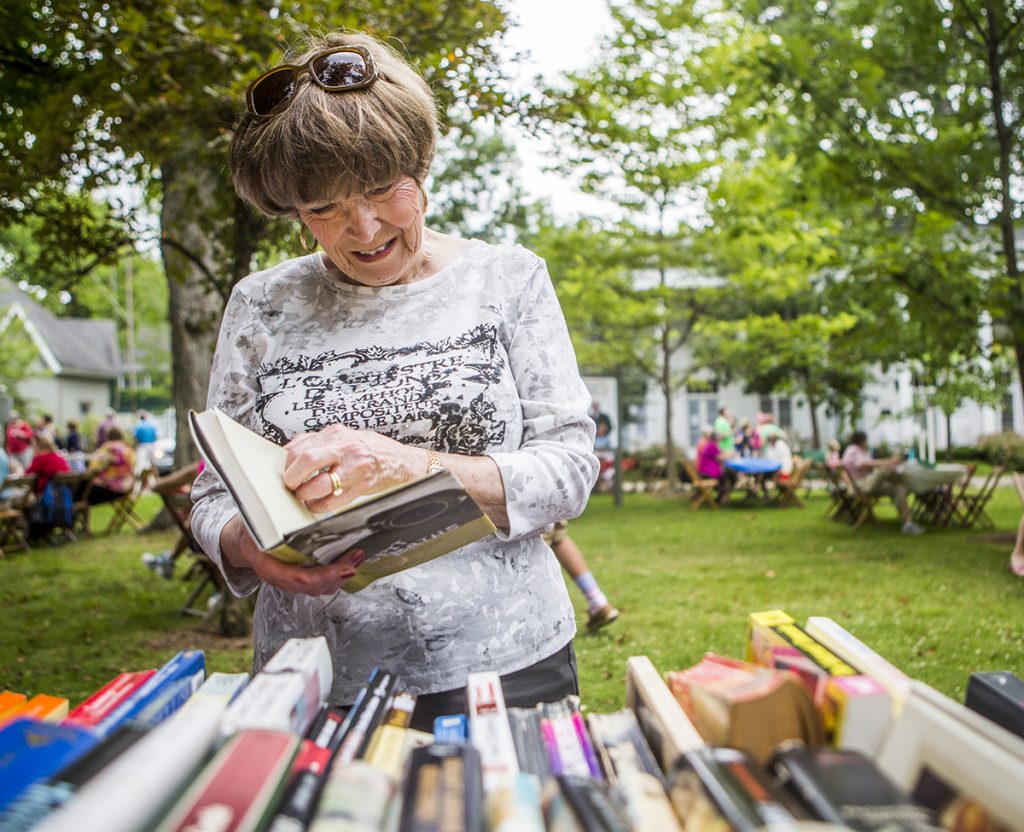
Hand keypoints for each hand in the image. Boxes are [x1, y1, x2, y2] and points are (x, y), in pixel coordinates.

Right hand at [220, 514, 363, 595]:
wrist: (242, 537)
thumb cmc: (252, 523)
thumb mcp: (256, 517)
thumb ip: (269, 515)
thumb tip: (292, 494)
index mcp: (264, 563)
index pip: (297, 578)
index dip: (324, 576)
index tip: (347, 568)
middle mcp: (276, 577)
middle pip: (312, 586)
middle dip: (338, 575)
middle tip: (357, 558)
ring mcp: (286, 581)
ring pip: (317, 587)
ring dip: (339, 575)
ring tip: (357, 556)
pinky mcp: (296, 578)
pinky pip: (318, 583)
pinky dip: (335, 574)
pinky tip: (349, 560)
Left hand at [281, 423, 422, 512]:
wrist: (400, 461)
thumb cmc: (372, 450)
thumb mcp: (344, 437)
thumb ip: (318, 443)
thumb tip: (289, 452)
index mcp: (337, 434)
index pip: (300, 446)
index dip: (287, 462)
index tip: (285, 471)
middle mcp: (345, 448)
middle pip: (306, 460)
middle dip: (292, 477)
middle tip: (291, 485)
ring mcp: (354, 468)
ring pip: (317, 484)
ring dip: (304, 494)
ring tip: (304, 495)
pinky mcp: (361, 487)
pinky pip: (331, 502)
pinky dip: (318, 506)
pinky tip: (318, 504)